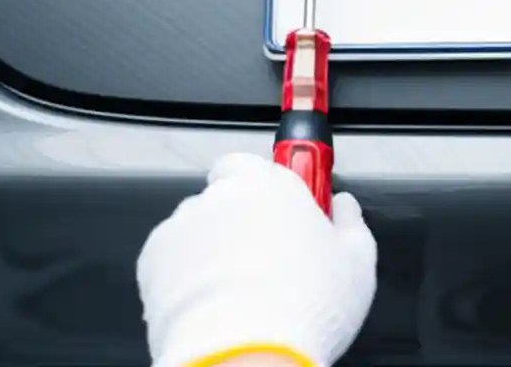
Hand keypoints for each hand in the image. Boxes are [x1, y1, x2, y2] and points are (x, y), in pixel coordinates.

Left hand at [137, 153, 376, 366]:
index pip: (260, 163)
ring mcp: (184, 226)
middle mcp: (224, 196)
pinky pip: (171, 257)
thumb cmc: (302, 311)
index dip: (270, 187)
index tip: (284, 206)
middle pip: (227, 192)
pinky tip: (214, 299)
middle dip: (241, 215)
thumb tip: (346, 209)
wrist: (245, 355)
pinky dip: (185, 273)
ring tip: (238, 285)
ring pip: (198, 225)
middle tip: (264, 251)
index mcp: (273, 185)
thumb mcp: (357, 263)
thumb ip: (351, 222)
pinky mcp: (153, 260)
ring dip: (212, 244)